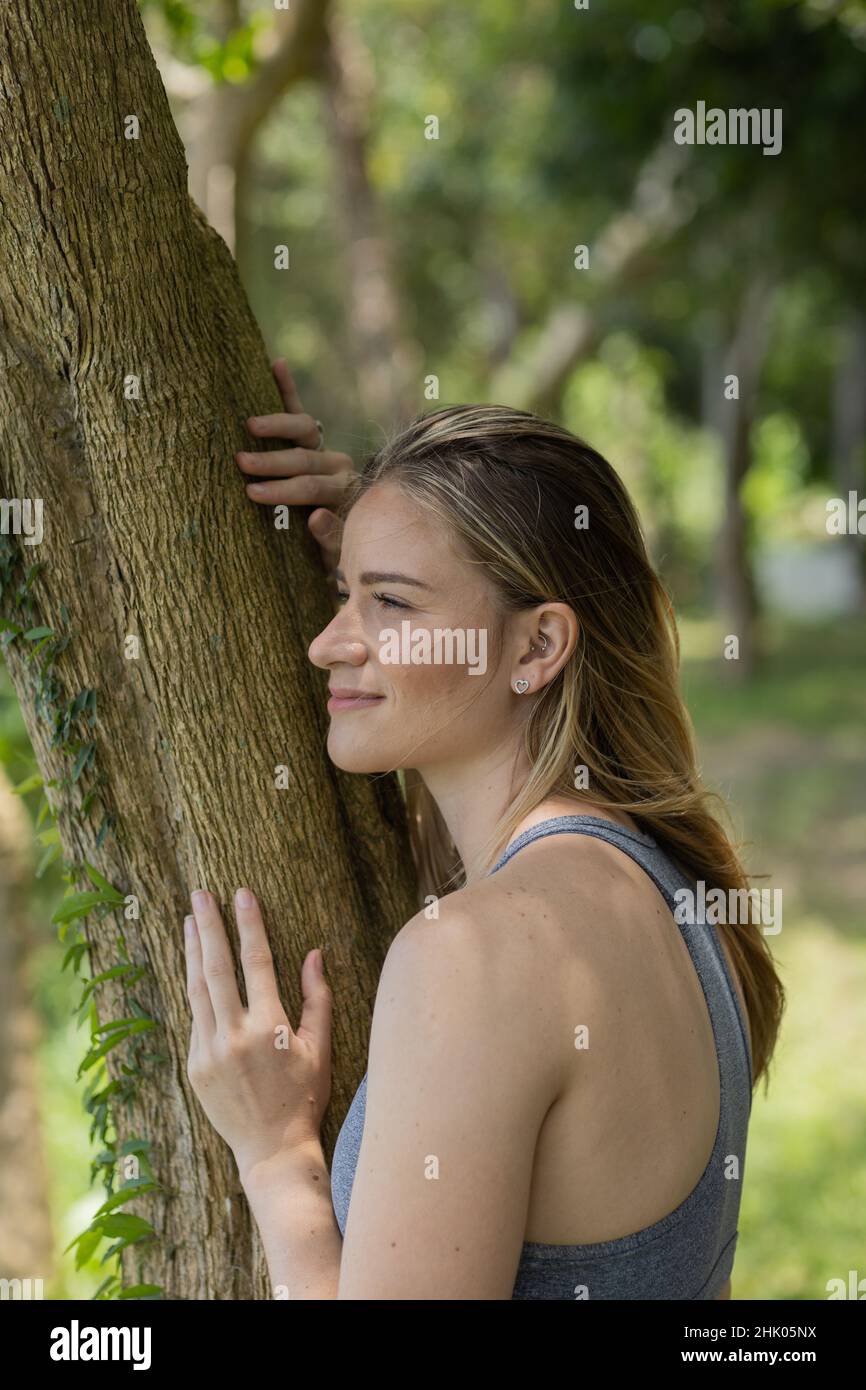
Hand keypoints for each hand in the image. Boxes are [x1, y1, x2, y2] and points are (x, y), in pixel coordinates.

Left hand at [183, 887, 331, 1182]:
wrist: (272, 1149)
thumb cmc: (305, 1097)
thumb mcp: (321, 1047)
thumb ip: (318, 998)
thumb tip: (314, 954)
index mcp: (270, 1028)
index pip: (256, 962)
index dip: (249, 925)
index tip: (242, 895)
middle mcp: (235, 1036)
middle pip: (217, 967)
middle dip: (210, 926)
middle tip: (201, 895)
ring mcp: (209, 1052)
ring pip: (197, 988)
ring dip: (193, 951)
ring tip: (190, 921)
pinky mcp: (194, 1066)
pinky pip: (194, 1017)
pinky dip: (194, 988)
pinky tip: (193, 967)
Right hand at [237, 359, 350, 573]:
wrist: (346, 533)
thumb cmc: (334, 546)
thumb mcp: (336, 552)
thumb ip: (330, 537)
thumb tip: (316, 515)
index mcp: (344, 491)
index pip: (312, 487)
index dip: (283, 490)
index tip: (253, 492)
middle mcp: (338, 465)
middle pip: (304, 458)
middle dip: (272, 462)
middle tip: (242, 462)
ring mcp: (324, 448)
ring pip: (303, 428)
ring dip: (276, 424)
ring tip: (249, 426)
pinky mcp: (312, 437)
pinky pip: (299, 408)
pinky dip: (287, 387)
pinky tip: (276, 364)